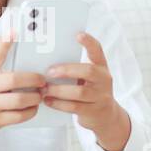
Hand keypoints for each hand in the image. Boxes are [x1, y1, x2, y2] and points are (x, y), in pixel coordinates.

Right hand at [0, 29, 45, 150]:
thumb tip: (11, 33)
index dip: (5, 44)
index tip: (18, 37)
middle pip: (13, 81)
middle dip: (33, 80)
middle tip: (43, 81)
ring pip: (18, 101)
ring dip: (34, 98)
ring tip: (40, 95)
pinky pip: (18, 117)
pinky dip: (30, 112)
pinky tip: (33, 107)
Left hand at [39, 31, 129, 150]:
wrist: (106, 115)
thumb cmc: (90, 91)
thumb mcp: (89, 78)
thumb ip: (75, 69)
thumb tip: (48, 62)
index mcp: (101, 67)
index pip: (98, 51)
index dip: (89, 42)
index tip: (78, 35)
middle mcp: (104, 80)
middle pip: (88, 71)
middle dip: (67, 70)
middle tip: (49, 72)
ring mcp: (101, 96)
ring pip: (79, 91)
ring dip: (59, 90)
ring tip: (44, 89)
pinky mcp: (93, 111)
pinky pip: (74, 107)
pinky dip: (59, 104)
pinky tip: (48, 101)